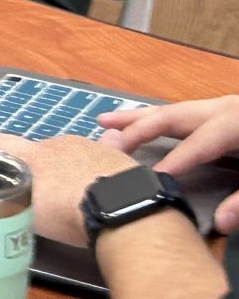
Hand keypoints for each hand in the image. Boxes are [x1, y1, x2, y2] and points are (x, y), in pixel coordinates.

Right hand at [0, 133, 136, 246]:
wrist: (123, 209)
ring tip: (83, 194)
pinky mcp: (115, 151)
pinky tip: (106, 182)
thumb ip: (18, 200)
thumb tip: (7, 199)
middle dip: (40, 166)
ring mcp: (87, 144)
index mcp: (30, 156)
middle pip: (37, 148)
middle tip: (49, 195)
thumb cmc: (70, 214)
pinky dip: (98, 165)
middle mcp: (55, 142)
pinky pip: (101, 152)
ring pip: (70, 152)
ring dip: (70, 166)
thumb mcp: (34, 217)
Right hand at [104, 95, 238, 232]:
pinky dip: (153, 118)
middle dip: (142, 129)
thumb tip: (220, 224)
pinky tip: (135, 122)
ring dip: (138, 118)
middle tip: (110, 143)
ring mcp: (222, 107)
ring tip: (104, 122)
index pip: (203, 141)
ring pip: (173, 110)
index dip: (178, 159)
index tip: (153, 176)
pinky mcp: (222, 113)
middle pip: (177, 115)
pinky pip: (180, 114)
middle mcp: (226, 108)